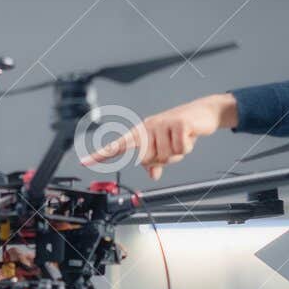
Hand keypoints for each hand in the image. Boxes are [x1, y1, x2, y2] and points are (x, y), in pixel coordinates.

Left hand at [81, 93, 237, 177]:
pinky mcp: (177, 124)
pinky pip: (179, 149)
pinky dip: (187, 147)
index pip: (118, 145)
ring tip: (182, 139)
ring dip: (178, 153)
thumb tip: (153, 175)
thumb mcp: (167, 147)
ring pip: (165, 156)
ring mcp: (161, 124)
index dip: (101, 155)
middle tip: (172, 146)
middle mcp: (148, 127)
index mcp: (142, 132)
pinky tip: (189, 135)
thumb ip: (157, 161)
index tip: (85, 162)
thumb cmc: (181, 130)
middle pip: (147, 159)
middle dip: (162, 159)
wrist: (203, 113)